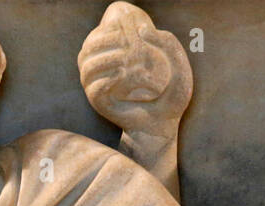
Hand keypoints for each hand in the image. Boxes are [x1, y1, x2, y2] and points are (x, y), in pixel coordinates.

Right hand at [78, 2, 191, 139]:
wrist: (166, 121)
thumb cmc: (171, 91)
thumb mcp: (177, 62)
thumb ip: (166, 40)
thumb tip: (142, 29)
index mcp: (115, 53)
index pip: (100, 32)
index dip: (111, 26)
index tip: (132, 27)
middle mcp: (103, 68)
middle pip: (89, 46)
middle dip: (108, 40)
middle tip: (129, 44)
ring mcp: (99, 86)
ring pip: (87, 66)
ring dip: (106, 58)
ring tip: (126, 60)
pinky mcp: (101, 104)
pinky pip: (94, 88)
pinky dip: (106, 79)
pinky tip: (122, 74)